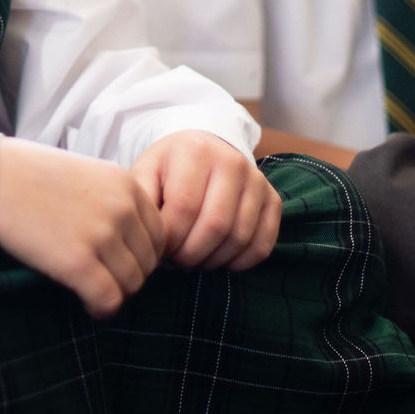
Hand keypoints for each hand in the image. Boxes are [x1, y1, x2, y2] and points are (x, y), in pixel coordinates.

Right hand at [0, 138, 163, 318]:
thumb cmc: (30, 176)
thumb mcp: (86, 175)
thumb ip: (115, 202)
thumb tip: (132, 246)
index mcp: (127, 185)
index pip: (160, 236)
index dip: (141, 255)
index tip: (117, 262)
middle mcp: (121, 209)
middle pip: (149, 263)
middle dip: (129, 277)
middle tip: (103, 280)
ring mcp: (101, 235)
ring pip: (132, 285)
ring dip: (114, 293)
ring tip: (91, 291)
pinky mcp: (77, 262)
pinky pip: (108, 299)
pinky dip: (100, 308)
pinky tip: (85, 303)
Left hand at [130, 131, 280, 271]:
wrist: (203, 150)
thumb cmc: (169, 168)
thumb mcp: (146, 173)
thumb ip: (142, 200)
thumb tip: (149, 236)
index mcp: (195, 151)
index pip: (184, 208)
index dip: (170, 240)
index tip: (158, 250)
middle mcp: (232, 161)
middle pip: (215, 226)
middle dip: (190, 255)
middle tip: (175, 262)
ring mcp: (257, 180)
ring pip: (239, 238)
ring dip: (212, 261)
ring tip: (192, 260)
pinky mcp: (272, 199)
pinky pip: (262, 245)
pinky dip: (240, 263)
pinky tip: (218, 260)